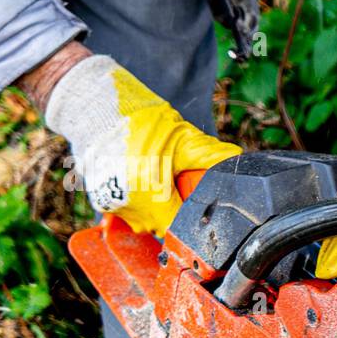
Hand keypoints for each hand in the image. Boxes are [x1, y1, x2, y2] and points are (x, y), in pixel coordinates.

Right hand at [39, 51, 240, 235]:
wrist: (99, 109)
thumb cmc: (141, 123)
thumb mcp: (182, 139)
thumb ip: (210, 155)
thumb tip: (237, 159)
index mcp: (152, 196)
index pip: (181, 227)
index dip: (192, 218)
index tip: (197, 204)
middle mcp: (131, 207)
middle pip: (164, 226)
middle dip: (176, 210)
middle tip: (179, 186)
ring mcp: (113, 206)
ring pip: (146, 221)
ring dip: (157, 207)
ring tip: (160, 180)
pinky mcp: (100, 201)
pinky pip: (129, 211)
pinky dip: (139, 202)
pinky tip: (143, 181)